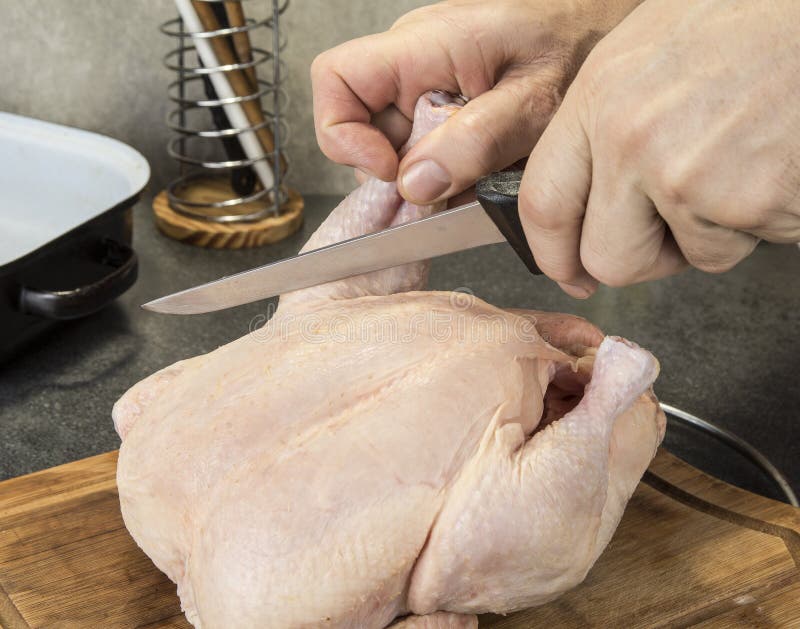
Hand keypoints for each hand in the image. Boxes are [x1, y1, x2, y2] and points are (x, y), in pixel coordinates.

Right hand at [312, 0, 641, 202]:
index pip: (335, 79)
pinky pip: (424, 142)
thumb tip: (414, 183)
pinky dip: (447, 169)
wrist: (610, 22)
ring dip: (427, 174)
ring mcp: (428, 80)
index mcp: (424, 46)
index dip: (343, 134)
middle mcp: (415, 60)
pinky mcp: (445, 98)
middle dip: (398, 169)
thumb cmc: (582, 40)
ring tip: (477, 174)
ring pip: (394, 141)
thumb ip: (475, 141)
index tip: (388, 170)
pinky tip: (483, 168)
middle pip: (362, 124)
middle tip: (451, 183)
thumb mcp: (536, 101)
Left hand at [520, 0, 799, 297]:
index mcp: (600, 97)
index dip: (553, 252)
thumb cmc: (754, 20)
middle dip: (642, 257)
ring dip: (712, 234)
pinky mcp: (748, 201)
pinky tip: (773, 168)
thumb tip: (584, 195)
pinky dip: (759, 225)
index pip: (543, 203)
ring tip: (742, 166)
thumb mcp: (649, 54)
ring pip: (685, 258)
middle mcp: (631, 139)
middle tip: (674, 227)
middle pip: (607, 259)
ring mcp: (688, 174)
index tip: (568, 270)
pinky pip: (738, 248)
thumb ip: (605, 124)